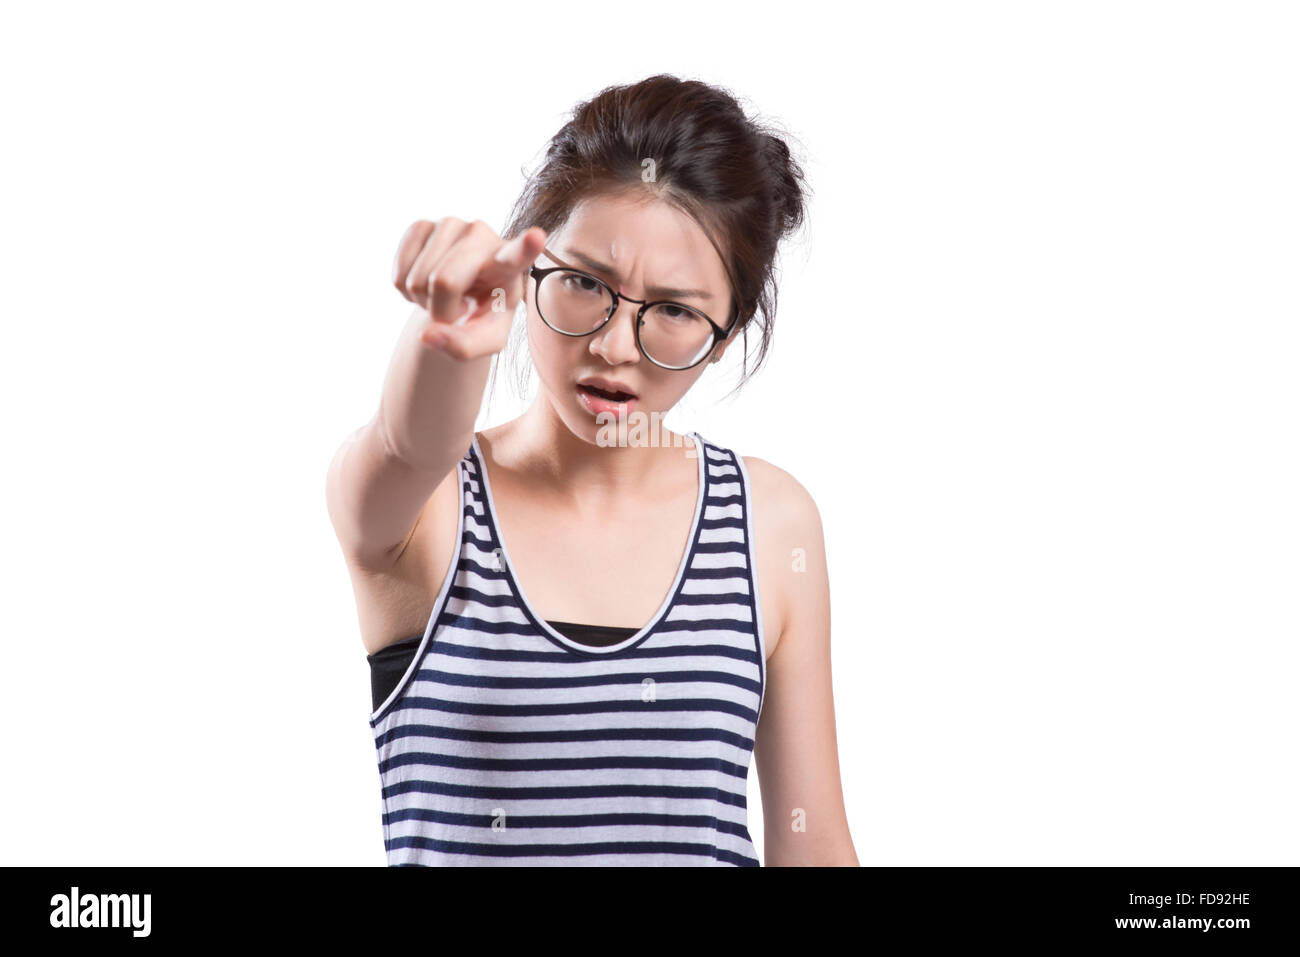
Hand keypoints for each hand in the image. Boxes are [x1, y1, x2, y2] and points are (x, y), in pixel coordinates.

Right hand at [390, 218, 546, 359]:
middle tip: (457, 310)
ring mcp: (450, 224)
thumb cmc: (483, 316)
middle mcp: (482, 235)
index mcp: (509, 265)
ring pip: (417, 279)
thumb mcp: (486, 341)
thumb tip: (428, 335)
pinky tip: (426, 282)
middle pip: (444, 281)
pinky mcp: (421, 225)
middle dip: (441, 310)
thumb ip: (463, 348)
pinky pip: (399, 273)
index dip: (525, 247)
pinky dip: (406, 290)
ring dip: (424, 300)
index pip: (518, 255)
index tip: (537, 238)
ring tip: (445, 294)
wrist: (462, 295)